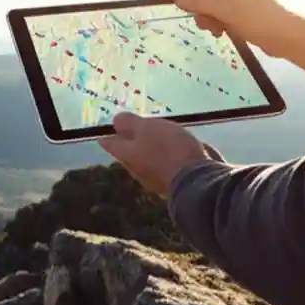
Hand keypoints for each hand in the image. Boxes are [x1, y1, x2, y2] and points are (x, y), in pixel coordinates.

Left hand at [98, 113, 212, 197]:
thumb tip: (116, 120)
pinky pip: (164, 167)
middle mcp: (135, 170)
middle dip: (131, 142)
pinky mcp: (171, 184)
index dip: (107, 134)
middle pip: (127, 153)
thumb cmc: (168, 149)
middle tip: (138, 129)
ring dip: (151, 150)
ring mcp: (153, 180)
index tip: (107, 130)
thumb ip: (130, 123)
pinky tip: (179, 151)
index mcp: (125, 154)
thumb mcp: (147, 128)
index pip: (108, 143)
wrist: (197, 181)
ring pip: (146, 161)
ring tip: (162, 137)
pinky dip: (167, 158)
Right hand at [157, 0, 300, 58]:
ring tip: (215, 30)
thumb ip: (199, 3)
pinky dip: (218, 21)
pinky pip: (222, 12)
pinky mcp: (245, 10)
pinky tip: (222, 32)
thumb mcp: (223, 11)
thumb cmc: (253, 20)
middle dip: (197, 8)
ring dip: (208, 17)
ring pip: (212, 5)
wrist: (284, 36)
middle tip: (199, 23)